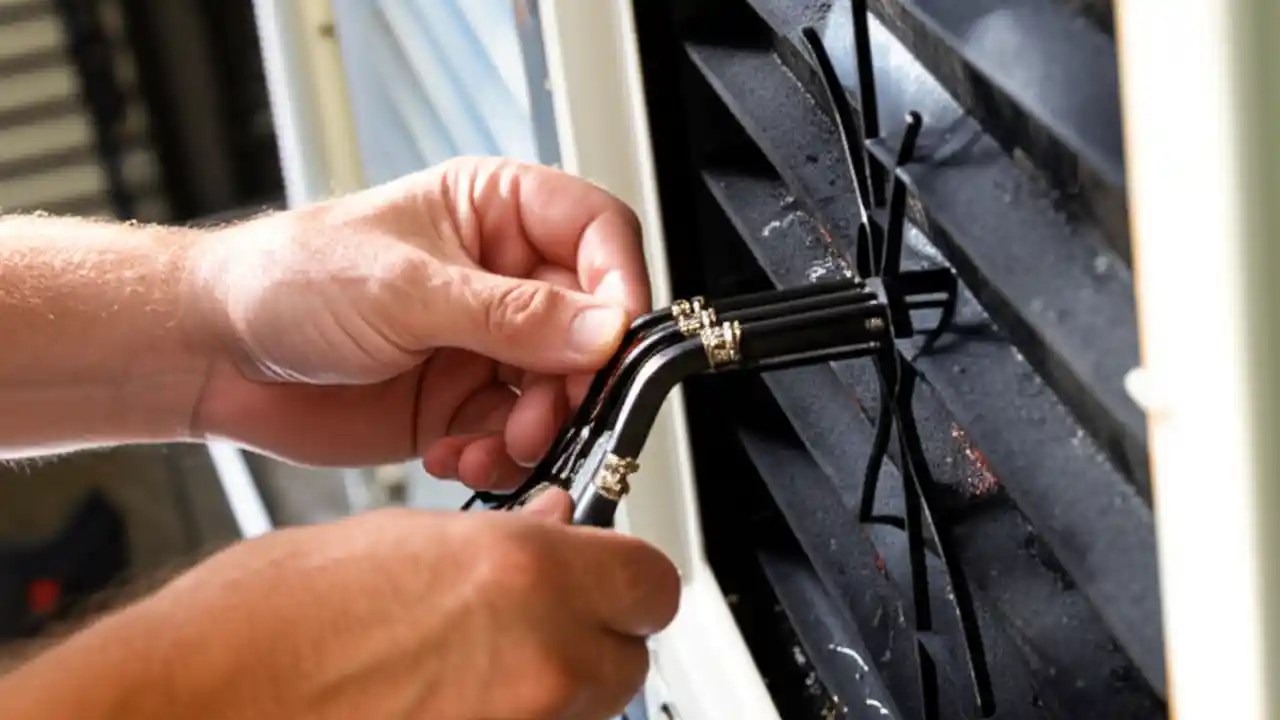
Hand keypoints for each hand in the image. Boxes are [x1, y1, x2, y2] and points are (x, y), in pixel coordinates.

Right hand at [0, 491, 680, 719]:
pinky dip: (517, 716)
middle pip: (629, 654)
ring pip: (591, 706)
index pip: (652, 580)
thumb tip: (550, 532)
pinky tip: (453, 702)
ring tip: (475, 668)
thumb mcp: (392, 540)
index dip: (628, 576)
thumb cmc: (262, 624)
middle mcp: (539, 660)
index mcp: (520, 576)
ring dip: (555, 685)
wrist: (189, 705)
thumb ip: (497, 542)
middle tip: (533, 625)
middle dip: (592, 636)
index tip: (608, 576)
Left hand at [190, 157, 650, 488]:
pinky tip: (459, 456)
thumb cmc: (289, 280)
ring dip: (539, 427)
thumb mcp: (407, 290)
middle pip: (591, 325)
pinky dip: (500, 456)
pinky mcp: (464, 401)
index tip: (616, 339)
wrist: (215, 355)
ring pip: (561, 390)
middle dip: (575, 379)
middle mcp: (501, 278)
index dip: (620, 284)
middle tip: (548, 413)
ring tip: (498, 444)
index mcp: (495, 213)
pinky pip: (516, 435)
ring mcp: (486, 344)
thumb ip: (511, 317)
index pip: (597, 234)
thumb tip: (603, 329)